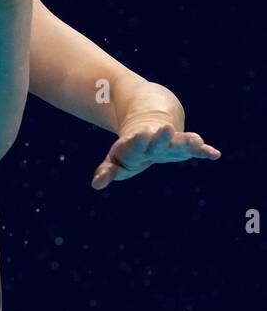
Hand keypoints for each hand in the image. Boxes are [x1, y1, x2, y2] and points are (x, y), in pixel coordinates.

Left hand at [91, 119, 220, 189]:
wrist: (149, 126)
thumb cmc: (129, 151)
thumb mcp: (116, 162)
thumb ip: (107, 172)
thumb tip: (96, 185)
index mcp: (134, 147)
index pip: (134, 146)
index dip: (136, 142)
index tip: (139, 135)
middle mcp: (153, 143)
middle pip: (157, 141)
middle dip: (160, 137)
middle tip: (164, 129)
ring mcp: (170, 143)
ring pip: (178, 142)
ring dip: (186, 141)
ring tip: (196, 141)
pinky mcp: (183, 146)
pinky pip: (195, 149)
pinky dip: (205, 151)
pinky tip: (214, 154)